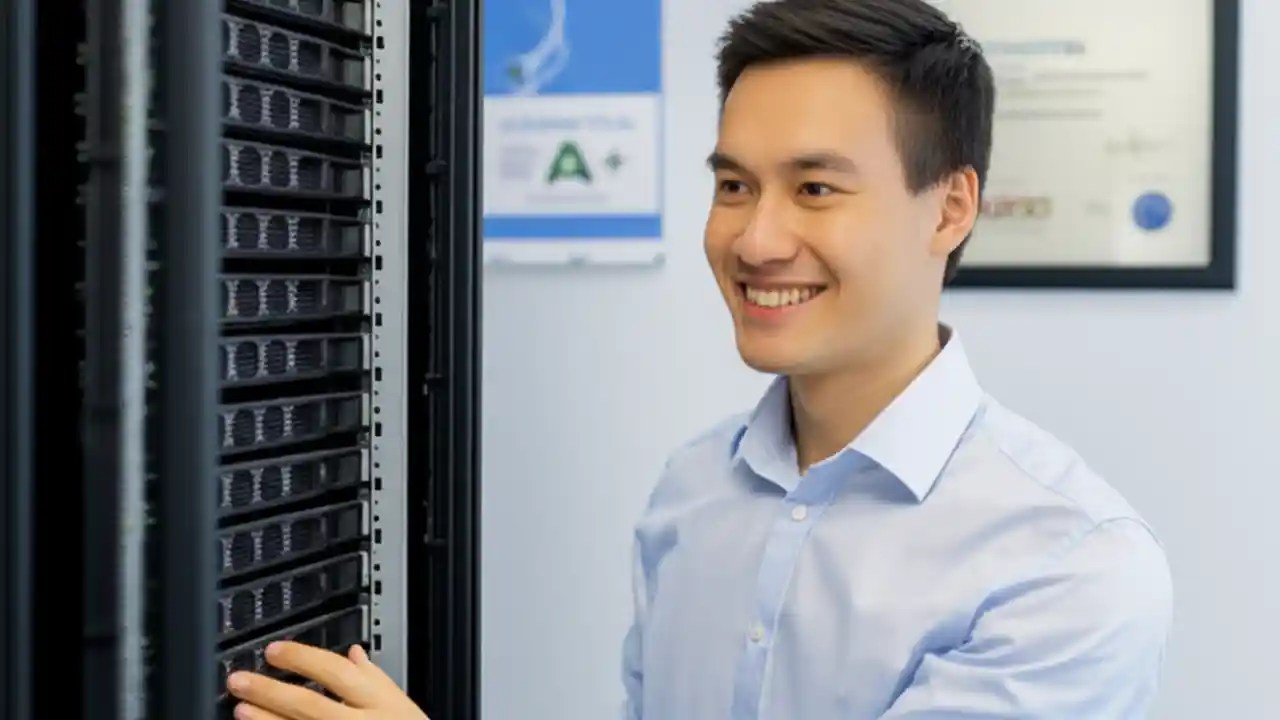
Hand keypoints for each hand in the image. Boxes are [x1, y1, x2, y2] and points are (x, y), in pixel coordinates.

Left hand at [226, 641, 428, 718]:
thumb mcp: (402, 704)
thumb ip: (376, 678)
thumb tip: (355, 654)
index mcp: (379, 703)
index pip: (337, 672)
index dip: (302, 659)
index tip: (274, 650)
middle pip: (309, 705)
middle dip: (270, 691)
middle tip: (240, 680)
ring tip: (240, 709)